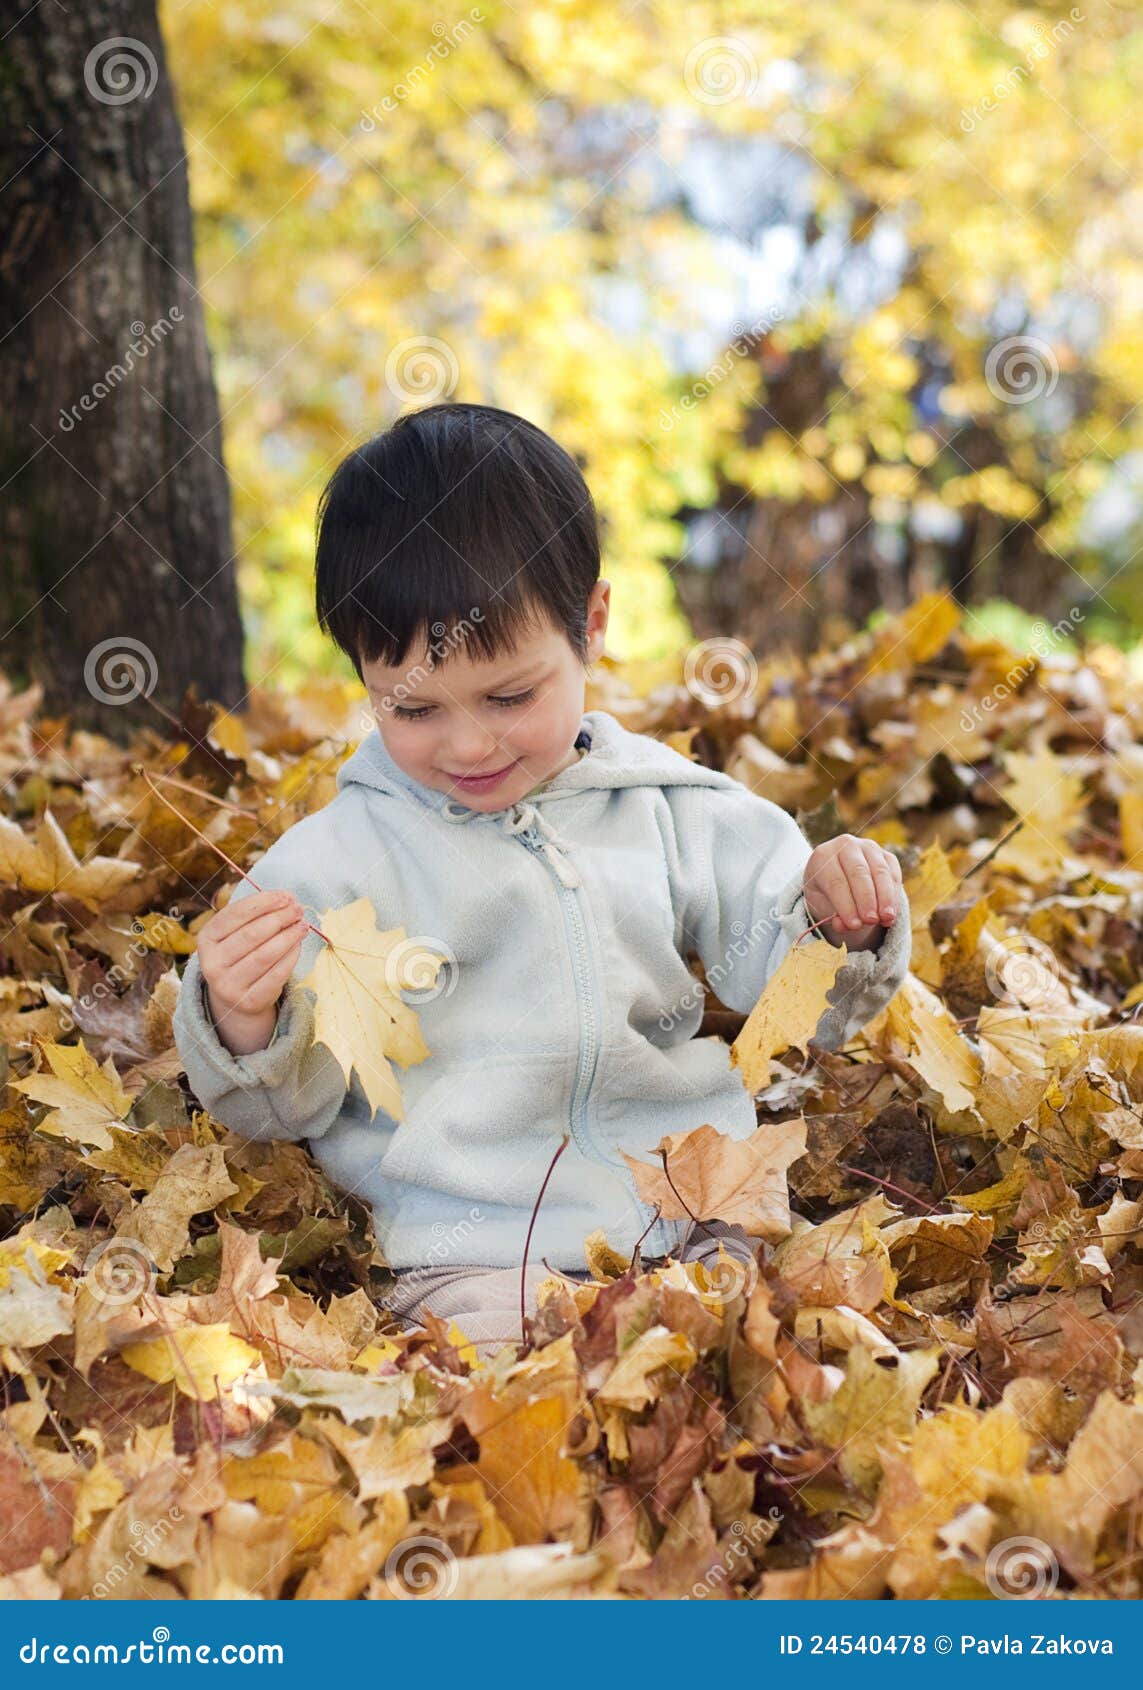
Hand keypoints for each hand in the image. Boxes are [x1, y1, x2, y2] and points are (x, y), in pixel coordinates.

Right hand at [198, 888, 308, 1048]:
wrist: (235, 995)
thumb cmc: (240, 954)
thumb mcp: (235, 933)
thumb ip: (255, 914)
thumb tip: (286, 899)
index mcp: (206, 939)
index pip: (235, 914)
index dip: (264, 902)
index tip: (286, 896)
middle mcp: (212, 963)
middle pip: (251, 934)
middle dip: (279, 918)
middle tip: (298, 910)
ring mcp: (228, 984)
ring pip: (264, 955)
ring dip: (288, 937)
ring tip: (302, 926)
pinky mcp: (248, 1000)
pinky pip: (275, 975)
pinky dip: (290, 957)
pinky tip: (298, 945)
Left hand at [803, 835, 901, 949]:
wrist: (840, 877)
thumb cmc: (827, 893)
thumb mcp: (823, 904)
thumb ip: (834, 915)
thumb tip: (847, 926)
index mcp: (823, 855)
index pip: (835, 880)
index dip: (845, 904)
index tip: (854, 925)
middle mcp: (845, 845)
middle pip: (858, 872)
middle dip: (866, 899)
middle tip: (870, 921)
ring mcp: (868, 848)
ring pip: (880, 871)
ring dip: (885, 897)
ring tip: (886, 919)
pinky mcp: (887, 855)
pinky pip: (893, 874)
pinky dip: (894, 895)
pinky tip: (891, 913)